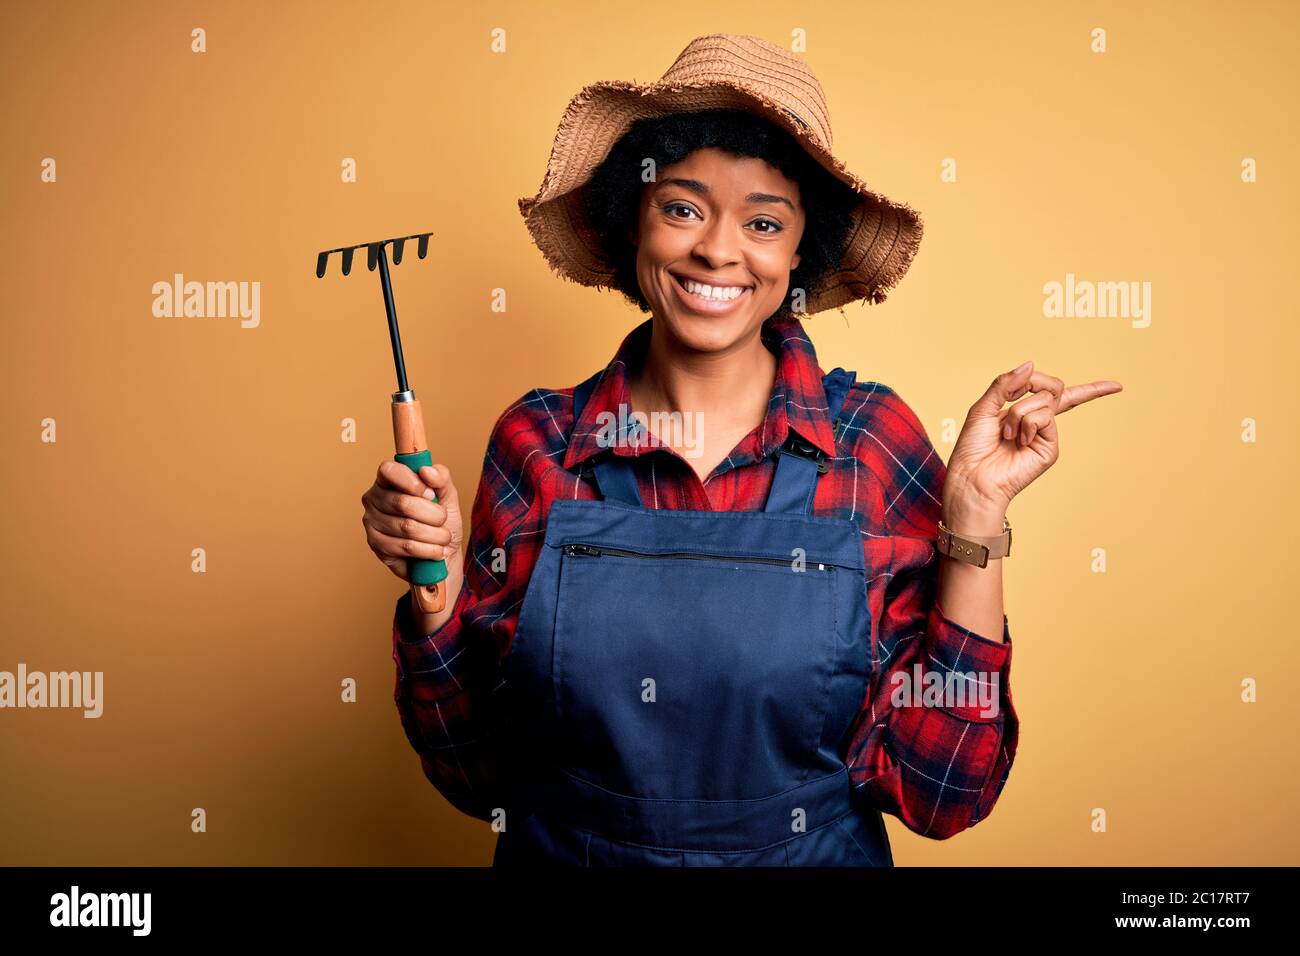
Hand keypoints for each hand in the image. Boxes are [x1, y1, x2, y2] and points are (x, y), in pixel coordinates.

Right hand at [360, 459, 464, 584]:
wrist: (442, 554)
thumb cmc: (442, 521)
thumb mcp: (447, 494)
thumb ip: (441, 477)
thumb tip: (426, 470)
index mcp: (388, 479)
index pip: (389, 470)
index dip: (413, 483)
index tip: (431, 495)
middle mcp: (373, 498)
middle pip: (402, 503)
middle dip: (433, 514)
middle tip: (443, 520)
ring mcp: (371, 521)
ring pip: (406, 527)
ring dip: (434, 534)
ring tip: (444, 537)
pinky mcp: (376, 544)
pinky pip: (405, 546)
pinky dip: (428, 549)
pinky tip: (436, 550)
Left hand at [943, 360, 1122, 521]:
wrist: (973, 477)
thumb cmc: (973, 447)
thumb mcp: (983, 407)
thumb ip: (1004, 384)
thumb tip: (1031, 364)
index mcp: (1024, 411)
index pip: (1059, 395)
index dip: (1091, 390)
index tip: (1118, 386)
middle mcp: (1038, 422)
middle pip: (1053, 387)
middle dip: (1030, 384)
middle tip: (1010, 404)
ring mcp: (1046, 435)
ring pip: (1044, 400)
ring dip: (1018, 412)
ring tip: (1007, 434)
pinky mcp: (1050, 448)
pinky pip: (1044, 416)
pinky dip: (1027, 423)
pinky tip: (1018, 441)